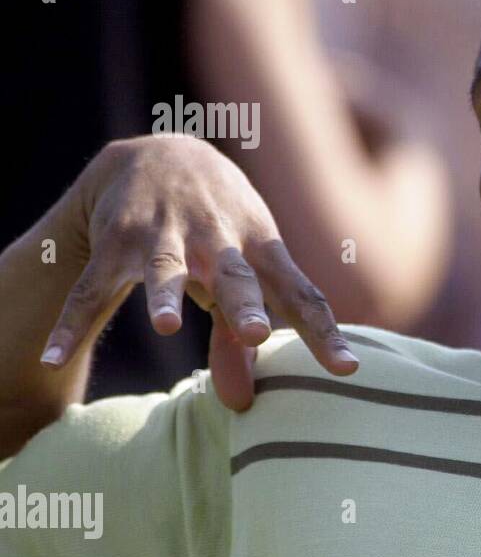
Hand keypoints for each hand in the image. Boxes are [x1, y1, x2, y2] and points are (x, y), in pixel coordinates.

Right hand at [42, 133, 357, 409]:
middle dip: (243, 302)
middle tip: (257, 333)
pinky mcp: (116, 238)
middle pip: (236, 275)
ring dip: (164, 294)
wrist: (162, 152)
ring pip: (165, 267)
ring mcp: (165, 235)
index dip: (325, 334)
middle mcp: (219, 239)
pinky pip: (92, 286)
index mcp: (263, 249)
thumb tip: (242, 404)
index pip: (301, 295)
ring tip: (165, 325)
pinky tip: (53, 356)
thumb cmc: (220, 231)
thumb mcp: (241, 271)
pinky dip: (72, 322)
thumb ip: (240, 338)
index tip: (349, 371)